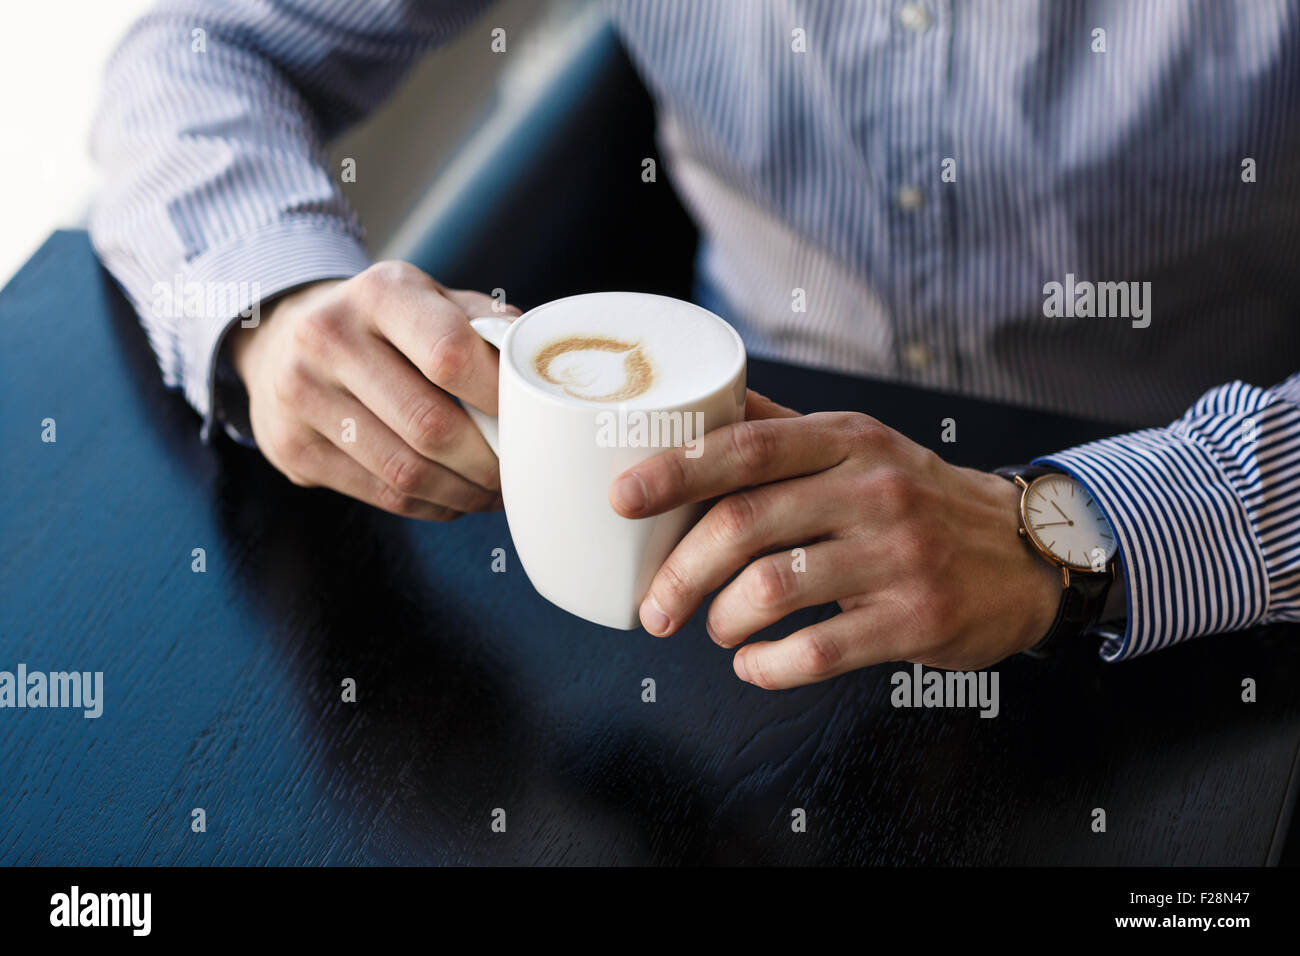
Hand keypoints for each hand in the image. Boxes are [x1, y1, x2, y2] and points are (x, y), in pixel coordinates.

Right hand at [228, 261, 517, 519]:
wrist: (286, 336)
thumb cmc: (385, 323)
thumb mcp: (432, 299)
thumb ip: (486, 326)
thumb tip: (537, 371)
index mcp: (378, 292)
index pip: (450, 354)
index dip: (498, 399)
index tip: (528, 421)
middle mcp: (328, 337)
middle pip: (430, 425)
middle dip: (488, 462)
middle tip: (517, 471)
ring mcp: (300, 394)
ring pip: (406, 472)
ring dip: (463, 493)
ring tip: (492, 490)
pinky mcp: (291, 447)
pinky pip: (381, 495)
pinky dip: (431, 505)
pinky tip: (454, 497)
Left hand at [609, 392, 1062, 687]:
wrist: (1028, 552)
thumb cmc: (919, 498)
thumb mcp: (860, 445)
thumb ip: (779, 429)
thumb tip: (695, 404)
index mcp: (848, 440)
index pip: (748, 445)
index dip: (676, 471)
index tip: (622, 498)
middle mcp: (873, 489)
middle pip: (745, 523)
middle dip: (679, 571)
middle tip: (653, 607)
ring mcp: (898, 555)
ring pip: (774, 588)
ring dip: (722, 619)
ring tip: (713, 629)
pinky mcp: (918, 618)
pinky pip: (821, 651)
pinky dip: (769, 667)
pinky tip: (752, 666)